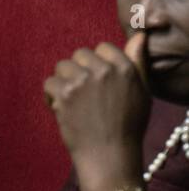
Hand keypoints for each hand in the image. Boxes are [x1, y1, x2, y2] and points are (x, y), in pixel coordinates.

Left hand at [43, 32, 150, 190]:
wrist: (109, 155)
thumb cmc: (127, 125)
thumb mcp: (141, 92)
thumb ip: (137, 62)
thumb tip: (139, 35)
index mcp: (125, 68)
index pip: (102, 47)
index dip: (96, 65)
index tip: (97, 83)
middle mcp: (104, 70)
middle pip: (79, 54)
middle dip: (78, 72)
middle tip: (84, 95)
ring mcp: (82, 81)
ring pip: (61, 67)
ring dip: (63, 83)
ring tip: (72, 103)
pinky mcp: (63, 93)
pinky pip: (48, 83)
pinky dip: (50, 97)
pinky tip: (61, 110)